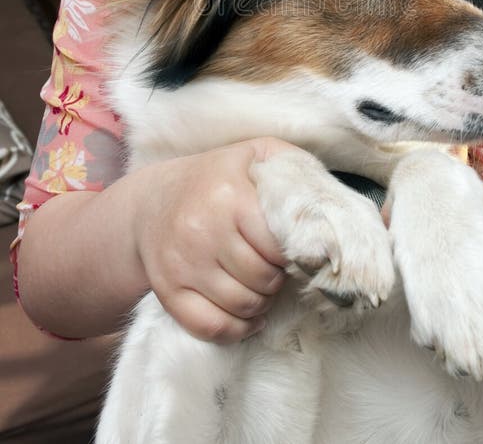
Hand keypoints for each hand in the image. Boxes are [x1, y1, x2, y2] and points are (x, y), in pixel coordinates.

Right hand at [132, 137, 293, 343]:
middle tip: (275, 267)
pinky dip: (237, 329)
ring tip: (262, 286)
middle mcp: (202, 231)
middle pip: (263, 278)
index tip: (294, 249)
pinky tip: (247, 315)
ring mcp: (183, 265)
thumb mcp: (254, 155)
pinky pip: (211, 327)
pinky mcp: (168, 292)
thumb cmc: (215, 178)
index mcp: (228, 196)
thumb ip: (292, 166)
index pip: (279, 244)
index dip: (295, 253)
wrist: (151, 201)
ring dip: (262, 302)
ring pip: (242, 305)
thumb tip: (329, 204)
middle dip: (278, 277)